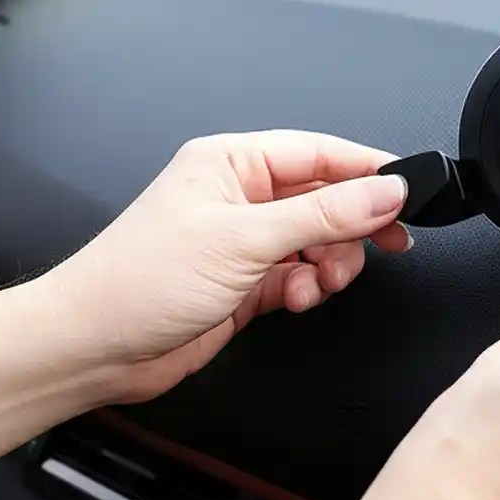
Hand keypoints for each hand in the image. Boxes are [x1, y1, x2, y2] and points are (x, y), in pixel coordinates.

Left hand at [37, 130, 410, 402]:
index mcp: (230, 162)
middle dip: (353, 225)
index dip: (367, 169)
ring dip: (330, 263)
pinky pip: (299, 274)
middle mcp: (238, 196)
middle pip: (324, 198)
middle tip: (385, 243)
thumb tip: (383, 190)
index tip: (406, 190)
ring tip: (319, 281)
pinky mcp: (243, 282)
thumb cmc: (137, 282)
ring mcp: (241, 240)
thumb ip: (323, 215)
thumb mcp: (244, 239)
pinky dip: (308, 288)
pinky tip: (296, 298)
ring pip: (317, 240)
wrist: (92, 347)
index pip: (318, 152)